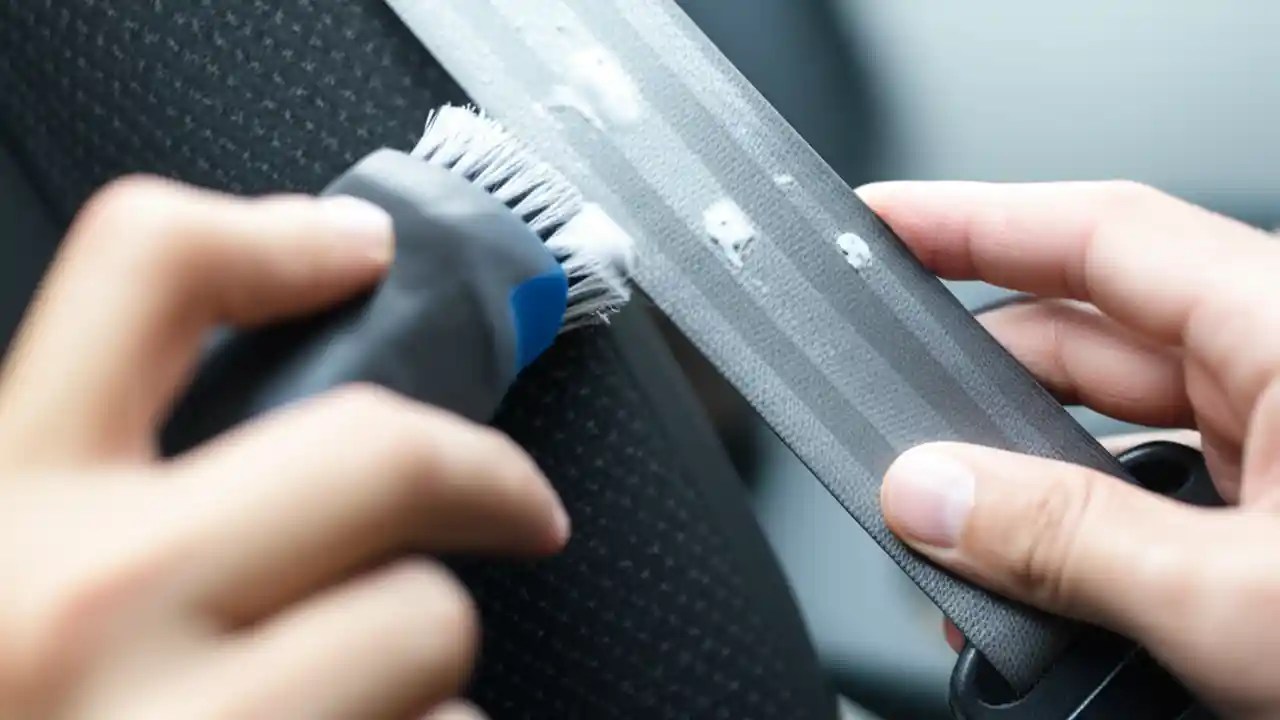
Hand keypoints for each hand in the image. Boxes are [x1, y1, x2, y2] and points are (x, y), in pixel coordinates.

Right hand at [0, 178, 568, 718]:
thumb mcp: (6, 594)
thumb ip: (101, 515)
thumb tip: (267, 445)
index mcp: (1, 517)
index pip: (139, 276)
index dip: (272, 236)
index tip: (357, 252)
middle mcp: (82, 607)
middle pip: (373, 448)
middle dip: (475, 474)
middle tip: (516, 505)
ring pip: (429, 625)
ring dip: (431, 665)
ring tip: (364, 708)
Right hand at [861, 181, 1279, 717]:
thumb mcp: (1239, 602)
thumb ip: (1063, 539)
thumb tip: (930, 495)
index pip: (1100, 234)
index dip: (973, 219)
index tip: (881, 224)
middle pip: (1087, 334)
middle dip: (975, 382)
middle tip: (887, 422)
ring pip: (1111, 423)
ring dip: (1018, 475)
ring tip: (947, 535)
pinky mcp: (1278, 517)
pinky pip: (1146, 489)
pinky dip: (1074, 527)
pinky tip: (1026, 579)